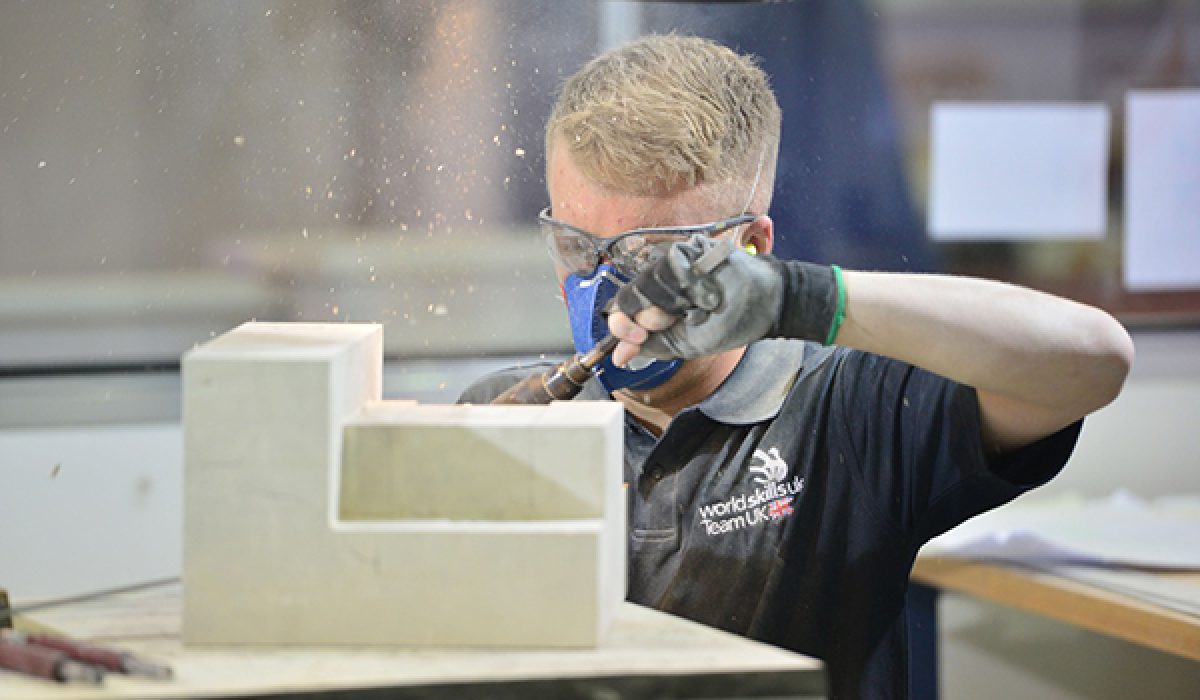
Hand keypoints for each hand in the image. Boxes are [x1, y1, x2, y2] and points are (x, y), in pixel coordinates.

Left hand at [607, 234, 784, 365]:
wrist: (762, 307)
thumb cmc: (729, 325)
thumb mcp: (683, 344)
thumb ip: (649, 346)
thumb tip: (616, 356)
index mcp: (657, 305)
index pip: (623, 310)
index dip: (623, 325)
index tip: (637, 338)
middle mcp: (662, 282)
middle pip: (631, 295)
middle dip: (651, 316)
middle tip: (676, 320)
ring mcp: (676, 263)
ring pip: (649, 280)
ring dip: (673, 300)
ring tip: (700, 305)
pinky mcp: (691, 248)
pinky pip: (672, 263)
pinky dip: (689, 283)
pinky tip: (707, 291)